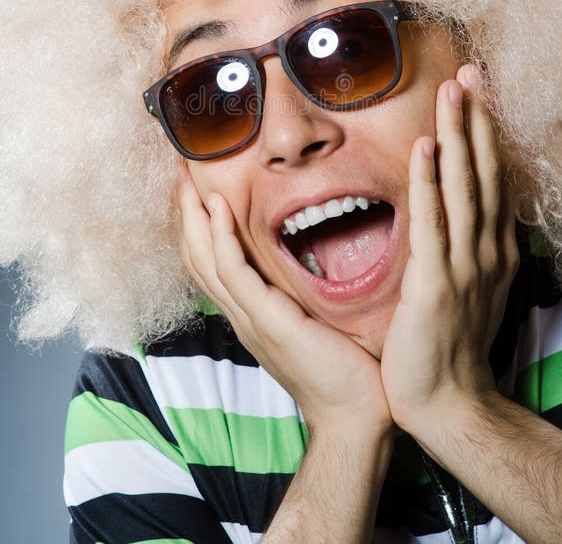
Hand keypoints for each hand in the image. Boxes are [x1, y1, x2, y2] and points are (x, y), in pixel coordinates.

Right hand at [174, 169, 392, 438]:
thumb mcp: (316, 321)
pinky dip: (222, 238)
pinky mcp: (266, 319)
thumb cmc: (344, 370)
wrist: (355, 415)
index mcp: (251, 313)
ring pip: (206, 259)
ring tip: (188, 179)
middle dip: (186, 214)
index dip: (199, 226)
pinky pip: (234, 272)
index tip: (197, 189)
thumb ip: (303, 294)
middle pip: (197, 257)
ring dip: (194, 216)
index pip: (211, 263)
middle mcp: (241, 314)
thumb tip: (312, 260)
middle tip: (179, 173)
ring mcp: (249, 317)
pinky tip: (219, 208)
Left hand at [380, 64, 518, 437]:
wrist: (447, 401)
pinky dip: (430, 183)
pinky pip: (432, 224)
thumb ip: (466, 246)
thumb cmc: (449, 344)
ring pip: (463, 187)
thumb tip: (460, 210)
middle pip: (483, 172)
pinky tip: (425, 148)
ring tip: (453, 91)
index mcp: (490, 249)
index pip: (490, 179)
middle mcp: (485, 250)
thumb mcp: (469, 287)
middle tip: (470, 72)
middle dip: (476, 119)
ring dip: (458, 136)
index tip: (476, 93)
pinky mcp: (437, 283)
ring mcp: (464, 265)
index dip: (485, 134)